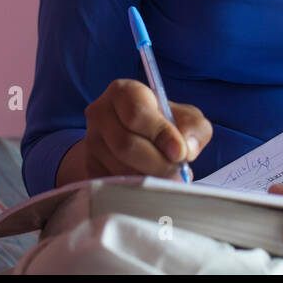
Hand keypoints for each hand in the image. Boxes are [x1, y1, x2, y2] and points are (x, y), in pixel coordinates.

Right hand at [80, 79, 212, 179]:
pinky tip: (149, 185)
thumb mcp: (186, 118)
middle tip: (178, 173)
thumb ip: (193, 128)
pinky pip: (112, 185)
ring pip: (119, 169)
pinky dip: (135, 191)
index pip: (137, 113)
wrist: (140, 138)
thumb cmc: (166, 124)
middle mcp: (100, 113)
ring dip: (149, 179)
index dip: (161, 135)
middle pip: (126, 145)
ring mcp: (90, 142)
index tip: (181, 153)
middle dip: (158, 164)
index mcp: (123, 92)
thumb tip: (186, 149)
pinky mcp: (88, 168)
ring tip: (167, 178)